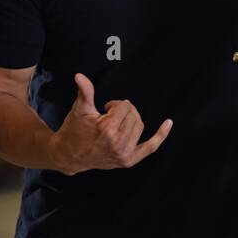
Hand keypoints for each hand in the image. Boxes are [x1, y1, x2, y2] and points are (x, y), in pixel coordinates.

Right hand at [50, 74, 172, 173]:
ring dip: (132, 119)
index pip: (124, 107)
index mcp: (106, 129)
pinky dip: (160, 136)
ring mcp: (124, 154)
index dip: (114, 105)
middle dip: (123, 110)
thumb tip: (80, 76)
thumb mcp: (80, 110)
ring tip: (118, 121)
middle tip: (111, 113)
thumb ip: (85, 92)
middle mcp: (117, 143)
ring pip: (139, 126)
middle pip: (133, 115)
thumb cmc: (74, 131)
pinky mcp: (128, 161)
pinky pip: (150, 147)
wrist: (69, 155)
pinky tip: (168, 124)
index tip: (105, 109)